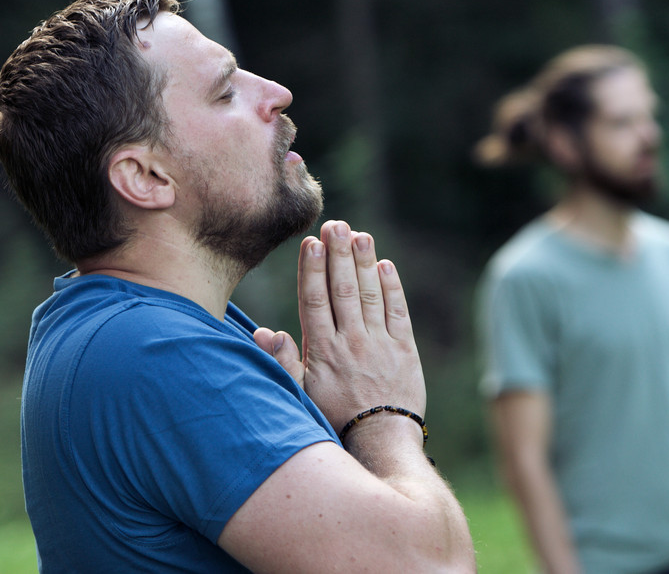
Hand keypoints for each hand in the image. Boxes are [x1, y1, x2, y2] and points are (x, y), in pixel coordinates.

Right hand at [291, 220, 425, 432]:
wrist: (379, 443)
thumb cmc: (334, 419)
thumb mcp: (300, 395)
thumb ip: (282, 362)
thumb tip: (264, 332)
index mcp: (323, 350)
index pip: (315, 300)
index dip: (313, 269)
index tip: (311, 242)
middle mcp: (351, 341)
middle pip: (342, 289)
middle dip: (338, 254)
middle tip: (335, 225)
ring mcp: (380, 343)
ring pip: (369, 294)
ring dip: (364, 262)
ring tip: (359, 235)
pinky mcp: (404, 350)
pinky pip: (397, 312)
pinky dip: (391, 287)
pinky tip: (385, 266)